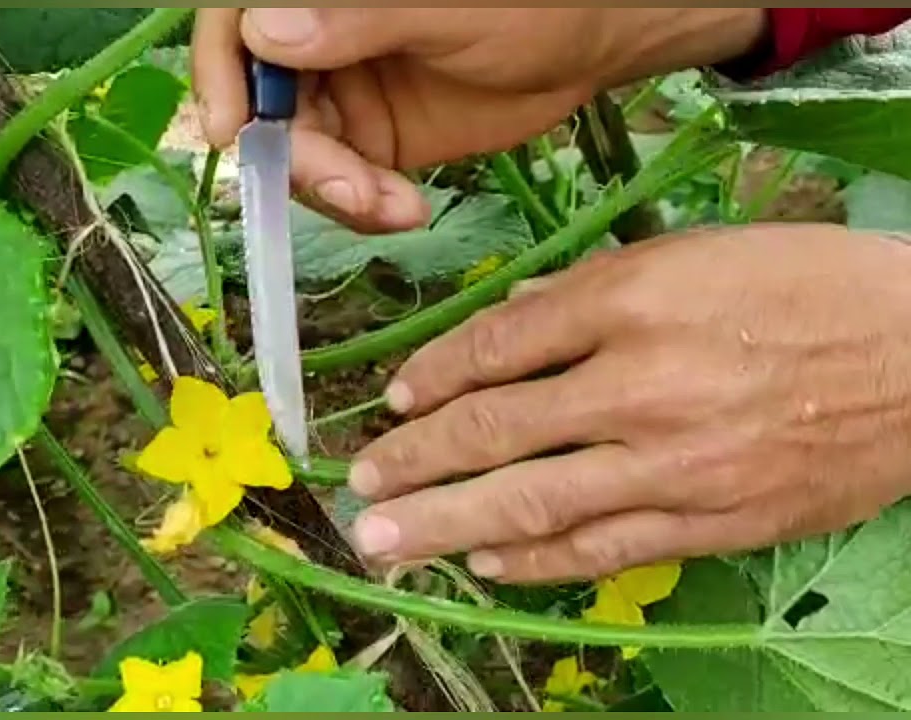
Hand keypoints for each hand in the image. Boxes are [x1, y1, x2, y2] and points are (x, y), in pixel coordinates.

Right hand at [191, 8, 763, 232]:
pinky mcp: (371, 141)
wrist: (597, 42)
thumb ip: (358, 20)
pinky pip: (338, 184)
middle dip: (296, 157)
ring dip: (331, 191)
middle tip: (347, 188)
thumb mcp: (448, 8)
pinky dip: (361, 207)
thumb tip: (267, 31)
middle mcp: (316, 40)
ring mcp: (341, 92)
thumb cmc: (534, 0)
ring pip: (296, 154)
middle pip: (260, 102)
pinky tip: (402, 209)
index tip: (234, 128)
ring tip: (389, 205)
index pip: (235, 25)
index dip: (221, 74)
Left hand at [347, 225, 910, 583]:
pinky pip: (603, 548)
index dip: (432, 376)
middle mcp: (641, 383)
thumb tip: (505, 326)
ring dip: (444, 525)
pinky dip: (536, 558)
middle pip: (496, 429)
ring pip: (534, 501)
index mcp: (632, 299)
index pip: (497, 344)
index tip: (393, 398)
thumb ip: (590, 293)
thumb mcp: (694, 255)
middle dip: (415, 460)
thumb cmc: (808, 288)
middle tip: (358, 487)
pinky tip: (484, 561)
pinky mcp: (712, 521)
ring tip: (383, 544)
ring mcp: (676, 462)